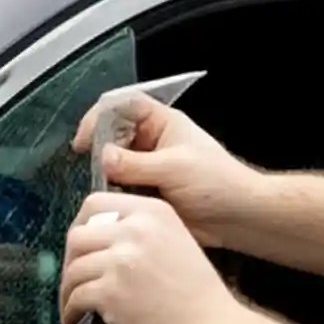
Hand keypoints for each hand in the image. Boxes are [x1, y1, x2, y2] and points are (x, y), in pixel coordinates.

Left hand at [59, 191, 245, 323]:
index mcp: (153, 211)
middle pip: (78, 235)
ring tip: (74, 305)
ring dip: (69, 290)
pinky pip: (76, 297)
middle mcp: (135, 229)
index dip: (82, 225)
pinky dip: (71, 311)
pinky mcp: (111, 291)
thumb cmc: (195, 292)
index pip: (96, 203)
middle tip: (75, 280)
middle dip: (71, 260)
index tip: (84, 247)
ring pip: (73, 269)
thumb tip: (97, 236)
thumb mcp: (175, 241)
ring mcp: (121, 260)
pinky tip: (76, 321)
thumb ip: (140, 231)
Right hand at [72, 88, 260, 247]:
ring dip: (107, 177)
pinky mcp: (148, 192)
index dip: (100, 117)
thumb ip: (136, 163)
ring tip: (107, 191)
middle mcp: (152, 142)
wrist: (238, 217)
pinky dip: (114, 195)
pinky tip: (115, 204)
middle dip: (100, 151)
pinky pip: (121, 189)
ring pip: (114, 165)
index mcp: (162, 123)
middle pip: (112, 135)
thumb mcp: (175, 167)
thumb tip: (103, 158)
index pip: (122, 105)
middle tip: (96, 172)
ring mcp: (148, 167)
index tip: (85, 140)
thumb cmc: (218, 183)